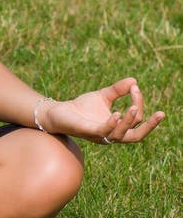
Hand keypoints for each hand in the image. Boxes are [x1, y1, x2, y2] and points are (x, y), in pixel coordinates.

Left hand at [40, 77, 164, 144]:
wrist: (57, 112)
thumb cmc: (81, 108)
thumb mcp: (103, 96)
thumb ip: (118, 90)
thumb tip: (134, 81)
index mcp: (117, 128)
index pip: (136, 119)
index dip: (139, 103)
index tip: (135, 88)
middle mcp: (111, 135)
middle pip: (136, 136)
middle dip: (150, 126)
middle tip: (160, 113)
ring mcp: (99, 135)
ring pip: (121, 135)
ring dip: (129, 121)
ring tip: (133, 108)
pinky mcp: (87, 132)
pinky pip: (103, 132)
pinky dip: (111, 124)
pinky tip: (116, 114)